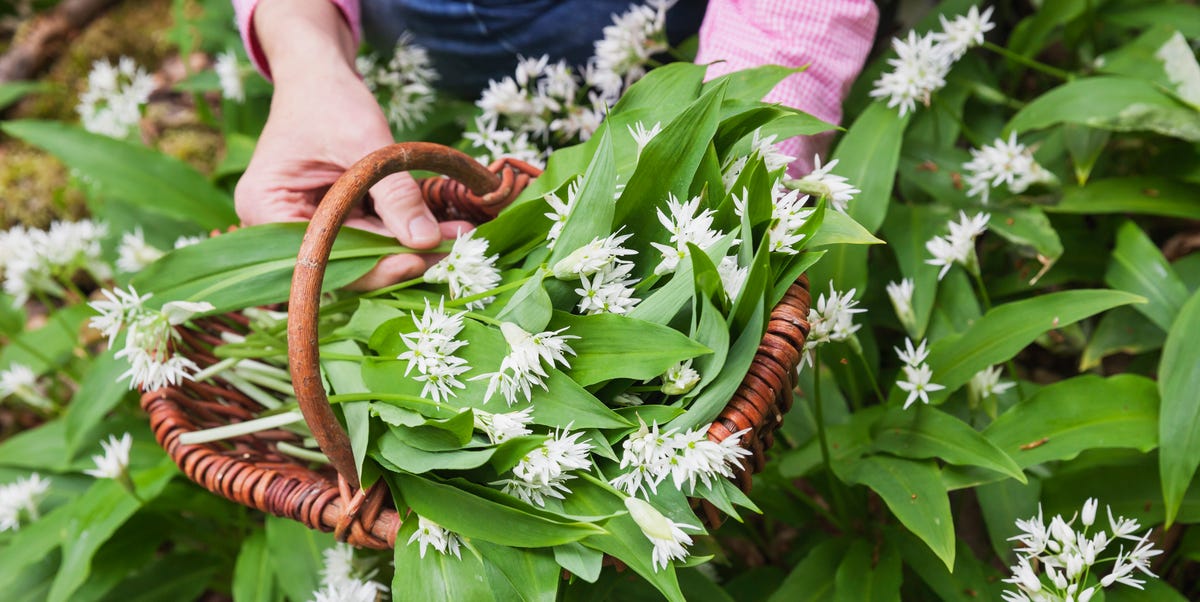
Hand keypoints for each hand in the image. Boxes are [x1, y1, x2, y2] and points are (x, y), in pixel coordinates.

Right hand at [234, 0, 469, 288]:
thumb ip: (394, 192)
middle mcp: (277, 224)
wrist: (320, 73)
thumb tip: (428, 241)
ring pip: (362, 251)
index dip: (371, 265)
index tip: (419, 261)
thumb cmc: (329, 98)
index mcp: (265, 207)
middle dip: (399, 256)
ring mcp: (304, 223)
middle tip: (452, 250)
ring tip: (457, 234)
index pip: (320, 258)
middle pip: (342, 260)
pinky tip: (442, 225)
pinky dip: (402, 229)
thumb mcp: (365, 142)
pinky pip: (369, 234)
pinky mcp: (330, 217)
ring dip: (409, 245)